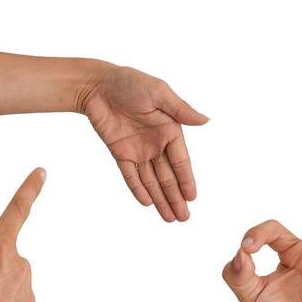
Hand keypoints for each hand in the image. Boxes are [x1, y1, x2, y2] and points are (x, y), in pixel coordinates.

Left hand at [76, 64, 207, 221]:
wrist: (97, 84)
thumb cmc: (130, 83)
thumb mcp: (159, 93)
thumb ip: (181, 110)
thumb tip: (205, 120)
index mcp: (170, 129)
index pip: (181, 161)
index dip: (186, 179)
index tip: (192, 197)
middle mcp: (156, 143)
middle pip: (168, 175)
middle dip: (175, 197)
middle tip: (184, 218)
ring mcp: (138, 149)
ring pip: (151, 179)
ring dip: (160, 198)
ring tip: (170, 218)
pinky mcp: (119, 152)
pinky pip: (130, 174)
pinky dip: (137, 188)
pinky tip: (147, 203)